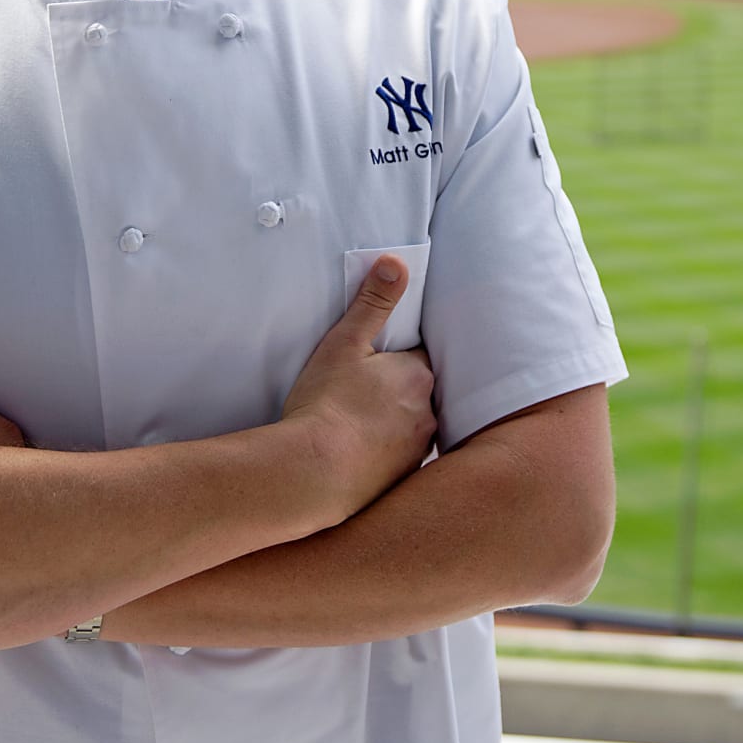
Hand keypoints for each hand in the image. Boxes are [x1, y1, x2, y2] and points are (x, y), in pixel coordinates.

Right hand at [281, 257, 435, 518]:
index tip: (378, 357)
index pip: (420, 355)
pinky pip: (400, 455)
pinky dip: (386, 450)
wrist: (313, 472)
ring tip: (360, 421)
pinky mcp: (403, 478)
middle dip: (399, 387)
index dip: (400, 353)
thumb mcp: (344, 343)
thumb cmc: (327, 404)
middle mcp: (428, 413)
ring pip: (413, 425)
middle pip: (420, 391)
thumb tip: (395, 263)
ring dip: (395, 421)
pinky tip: (361, 451)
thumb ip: (372, 303)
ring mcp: (417, 449)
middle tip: (364, 388)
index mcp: (417, 376)